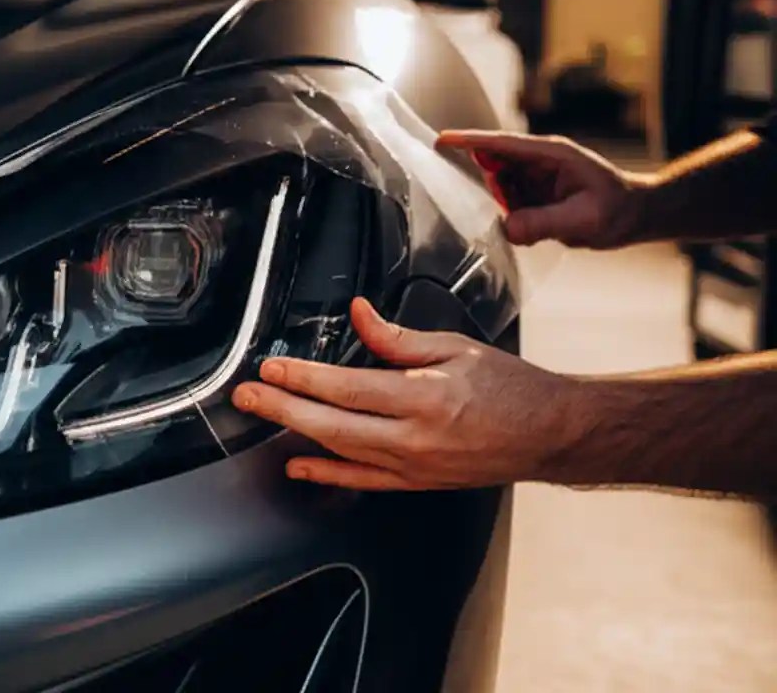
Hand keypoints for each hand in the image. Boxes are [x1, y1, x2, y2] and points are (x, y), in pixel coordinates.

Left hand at [231, 298, 582, 489]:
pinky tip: (298, 464)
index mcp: (425, 397)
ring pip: (341, 452)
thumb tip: (358, 314)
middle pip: (332, 424)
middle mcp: (415, 437)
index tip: (271, 369)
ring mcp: (414, 466)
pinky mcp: (417, 483)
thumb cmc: (511, 388)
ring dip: (296, 434)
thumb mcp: (454, 348)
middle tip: (245, 396)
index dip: (302, 379)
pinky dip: (326, 474)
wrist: (551, 434)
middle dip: (282, 408)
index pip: (346, 387)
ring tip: (263, 416)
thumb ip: (397, 337)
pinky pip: (363, 481)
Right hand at [436, 130, 651, 248]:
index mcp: (550, 154)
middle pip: (493, 166)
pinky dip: (509, 218)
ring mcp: (534, 179)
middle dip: (486, 185)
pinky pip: (507, 204)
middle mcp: (538, 163)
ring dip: (502, 207)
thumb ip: (544, 222)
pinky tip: (533, 228)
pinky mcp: (533, 196)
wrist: (636, 216)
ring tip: (535, 221)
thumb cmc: (618, 209)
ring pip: (498, 189)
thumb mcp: (583, 218)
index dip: (469, 142)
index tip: (441, 141)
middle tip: (501, 207)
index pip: (501, 144)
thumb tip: (506, 228)